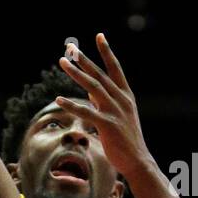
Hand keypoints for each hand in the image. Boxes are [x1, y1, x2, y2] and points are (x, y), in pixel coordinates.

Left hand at [57, 33, 150, 178]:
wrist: (138, 161)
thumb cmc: (126, 139)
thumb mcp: (118, 115)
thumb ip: (104, 101)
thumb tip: (89, 89)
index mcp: (126, 96)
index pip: (115, 69)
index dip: (107, 52)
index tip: (99, 36)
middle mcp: (122, 100)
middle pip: (100, 74)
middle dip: (84, 60)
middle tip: (70, 48)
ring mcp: (116, 112)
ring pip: (93, 87)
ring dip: (76, 73)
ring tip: (62, 63)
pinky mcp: (108, 125)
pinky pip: (87, 112)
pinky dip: (72, 105)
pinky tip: (58, 100)